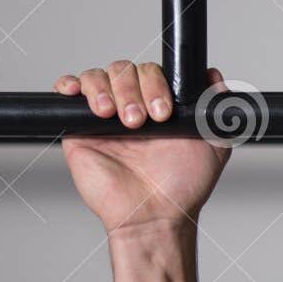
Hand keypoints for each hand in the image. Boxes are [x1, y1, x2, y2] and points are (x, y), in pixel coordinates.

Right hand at [56, 61, 231, 234]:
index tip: (163, 112)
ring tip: (119, 121)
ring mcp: (105, 117)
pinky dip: (70, 84)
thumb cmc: (183, 186)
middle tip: (141, 122)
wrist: (154, 212)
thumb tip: (212, 75)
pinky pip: (68, 93)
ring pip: (99, 76)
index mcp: (159, 105)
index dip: (156, 83)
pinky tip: (78, 93)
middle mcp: (132, 106)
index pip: (151, 72)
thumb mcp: (214, 144)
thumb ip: (214, 109)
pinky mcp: (79, 129)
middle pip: (124, 69)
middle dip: (134, 90)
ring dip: (107, 91)